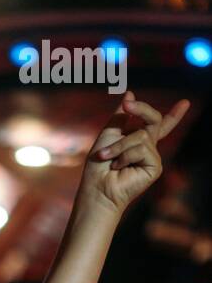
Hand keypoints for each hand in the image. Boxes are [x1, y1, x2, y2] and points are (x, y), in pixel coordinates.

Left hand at [79, 92, 189, 214]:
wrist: (96, 188)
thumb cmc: (98, 165)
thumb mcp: (108, 134)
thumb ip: (120, 116)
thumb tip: (130, 93)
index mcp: (139, 141)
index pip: (159, 125)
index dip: (174, 116)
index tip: (185, 103)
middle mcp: (148, 148)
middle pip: (154, 120)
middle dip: (141, 110)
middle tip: (128, 106)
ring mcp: (152, 158)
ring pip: (142, 135)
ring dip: (120, 145)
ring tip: (107, 157)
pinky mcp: (154, 167)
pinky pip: (142, 149)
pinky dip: (125, 155)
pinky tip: (118, 167)